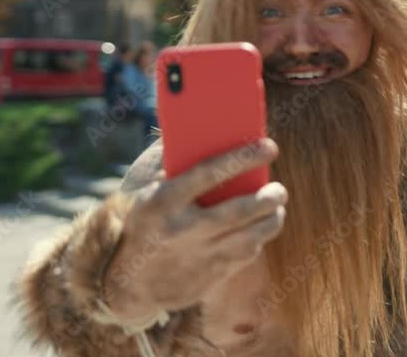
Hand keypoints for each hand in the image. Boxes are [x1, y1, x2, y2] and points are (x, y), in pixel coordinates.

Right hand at [102, 138, 286, 321]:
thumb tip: (202, 125)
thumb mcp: (140, 185)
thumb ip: (167, 155)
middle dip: (268, 197)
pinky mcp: (210, 276)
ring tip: (277, 205)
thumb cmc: (139, 219)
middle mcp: (182, 229)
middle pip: (239, 211)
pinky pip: (245, 255)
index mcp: (162, 200)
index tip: (270, 146)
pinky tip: (262, 226)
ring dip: (272, 219)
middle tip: (280, 188)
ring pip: (250, 237)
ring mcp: (198, 256)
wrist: (126, 281)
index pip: (209, 172)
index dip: (243, 157)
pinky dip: (258, 239)